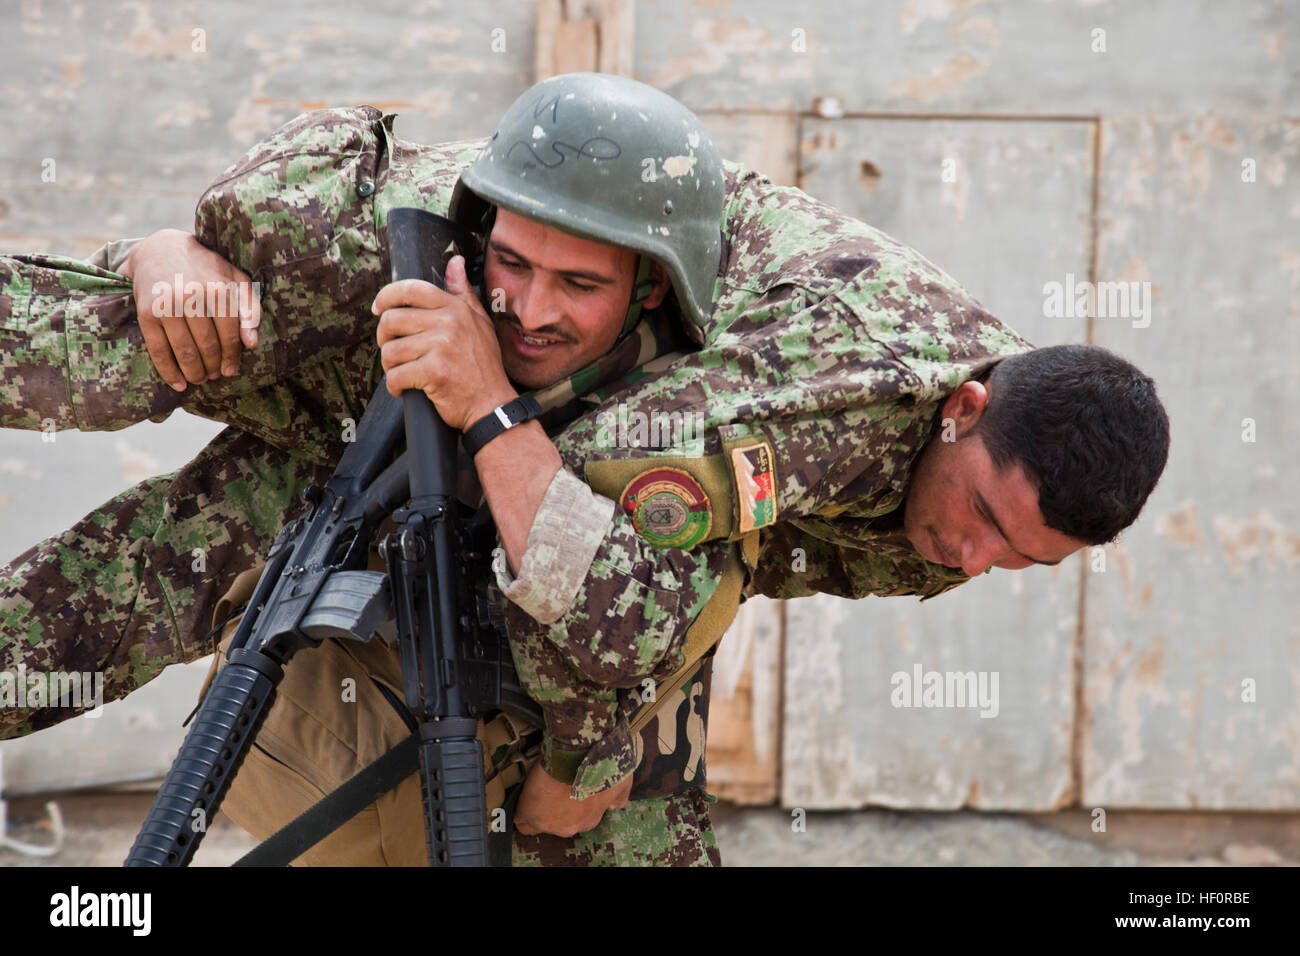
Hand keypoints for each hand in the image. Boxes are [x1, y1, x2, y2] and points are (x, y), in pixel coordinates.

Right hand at [121, 228, 261, 389]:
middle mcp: (192, 297)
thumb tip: (252, 344)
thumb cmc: (206, 268)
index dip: (232, 357)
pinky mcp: (147, 313)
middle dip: (213, 367)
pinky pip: (159, 350)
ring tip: (200, 379)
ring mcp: (167, 305)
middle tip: (215, 376)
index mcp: (218, 288)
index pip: (230, 335)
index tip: (231, 370)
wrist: (161, 250)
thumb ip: (250, 308)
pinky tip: (179, 384)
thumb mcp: (235, 279)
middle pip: (208, 346)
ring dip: (194, 373)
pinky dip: (169, 372)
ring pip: (185, 352)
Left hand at [373, 255, 515, 430]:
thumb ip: (463, 292)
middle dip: (384, 339)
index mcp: (455, 308)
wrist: (492, 404)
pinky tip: (405, 389)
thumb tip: (454, 262)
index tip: (378, 309)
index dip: (386, 296)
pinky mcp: (434, 371)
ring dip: (390, 366)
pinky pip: (396, 376)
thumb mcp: (480, 323)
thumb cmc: (484, 366)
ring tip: (402, 372)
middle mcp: (448, 323)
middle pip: (391, 320)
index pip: (411, 289)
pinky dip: (395, 387)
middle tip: (392, 351)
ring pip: (390, 351)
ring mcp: (441, 347)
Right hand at [513, 760, 632, 837]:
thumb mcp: (621, 782)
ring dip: (538, 806)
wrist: (581, 751)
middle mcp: (571, 826)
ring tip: (539, 786)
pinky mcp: (529, 814)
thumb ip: (618, 797)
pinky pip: (520, 819)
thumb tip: (615, 805)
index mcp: (590, 819)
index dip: (570, 804)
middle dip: (555, 807)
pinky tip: (524, 794)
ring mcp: (550, 823)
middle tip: (553, 785)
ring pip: (538, 822)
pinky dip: (521, 807)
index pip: (575, 819)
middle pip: (557, 822)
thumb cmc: (603, 764)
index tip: (567, 790)